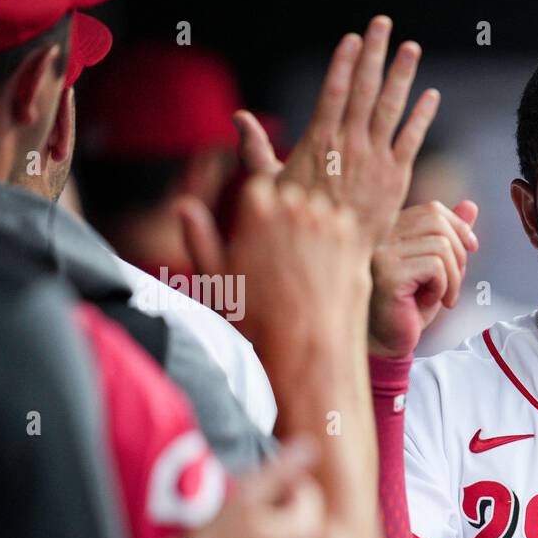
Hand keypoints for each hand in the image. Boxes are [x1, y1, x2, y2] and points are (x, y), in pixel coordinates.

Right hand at [180, 174, 371, 365]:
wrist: (307, 350)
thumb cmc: (256, 321)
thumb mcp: (217, 280)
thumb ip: (199, 237)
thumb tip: (183, 205)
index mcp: (256, 207)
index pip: (260, 187)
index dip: (261, 212)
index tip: (263, 237)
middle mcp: (294, 205)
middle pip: (292, 195)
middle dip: (289, 217)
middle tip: (287, 258)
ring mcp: (328, 221)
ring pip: (321, 210)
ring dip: (316, 227)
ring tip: (308, 268)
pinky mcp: (355, 238)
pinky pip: (346, 228)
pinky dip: (340, 241)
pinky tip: (330, 270)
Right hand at [231, 15, 437, 246]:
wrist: (327, 266)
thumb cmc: (292, 230)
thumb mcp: (266, 188)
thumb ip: (255, 151)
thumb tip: (238, 117)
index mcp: (316, 143)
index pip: (332, 92)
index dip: (344, 63)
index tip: (353, 39)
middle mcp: (347, 147)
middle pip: (363, 90)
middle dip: (374, 53)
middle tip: (383, 23)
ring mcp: (374, 163)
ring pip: (391, 109)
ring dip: (402, 75)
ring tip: (411, 48)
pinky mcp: (395, 181)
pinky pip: (411, 141)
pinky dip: (421, 117)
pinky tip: (431, 94)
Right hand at [368, 199, 479, 356]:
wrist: (389, 342)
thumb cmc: (409, 307)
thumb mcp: (438, 267)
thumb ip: (451, 236)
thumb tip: (470, 205)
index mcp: (391, 230)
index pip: (432, 210)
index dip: (459, 227)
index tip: (471, 249)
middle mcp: (381, 237)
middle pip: (438, 222)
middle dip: (459, 253)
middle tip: (453, 283)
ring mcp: (382, 254)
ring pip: (440, 246)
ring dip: (453, 277)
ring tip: (442, 297)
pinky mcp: (388, 274)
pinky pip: (435, 267)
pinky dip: (443, 286)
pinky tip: (430, 301)